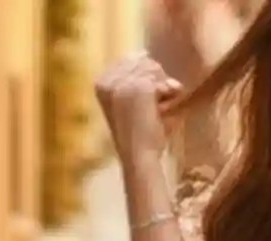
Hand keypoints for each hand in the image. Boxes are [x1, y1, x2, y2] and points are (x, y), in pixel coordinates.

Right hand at [94, 52, 183, 166]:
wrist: (139, 157)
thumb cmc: (140, 136)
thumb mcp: (131, 103)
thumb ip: (136, 77)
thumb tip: (145, 52)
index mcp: (101, 83)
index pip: (131, 61)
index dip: (147, 79)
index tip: (144, 102)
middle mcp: (108, 80)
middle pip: (145, 62)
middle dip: (157, 83)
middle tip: (152, 109)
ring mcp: (123, 83)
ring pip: (155, 69)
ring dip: (164, 90)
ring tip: (155, 112)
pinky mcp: (140, 88)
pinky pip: (163, 80)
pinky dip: (169, 95)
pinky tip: (160, 111)